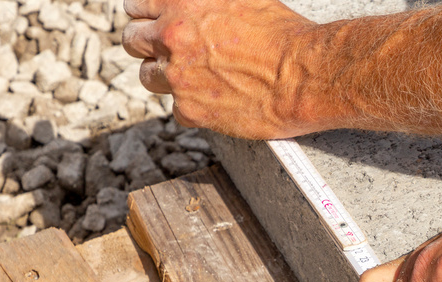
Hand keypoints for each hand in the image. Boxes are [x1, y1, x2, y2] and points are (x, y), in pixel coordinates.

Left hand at [121, 0, 323, 137]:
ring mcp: (179, 76)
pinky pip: (177, 110)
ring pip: (149, 77)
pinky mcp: (192, 110)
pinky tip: (217, 102)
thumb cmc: (286, 35)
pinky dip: (193, 108)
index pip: (137, 7)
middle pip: (134, 41)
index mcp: (182, 3)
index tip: (155, 26)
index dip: (147, 18)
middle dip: (150, 46)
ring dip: (166, 77)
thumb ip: (207, 3)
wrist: (307, 75)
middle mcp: (173, 36)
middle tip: (171, 54)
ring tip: (194, 80)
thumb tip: (200, 7)